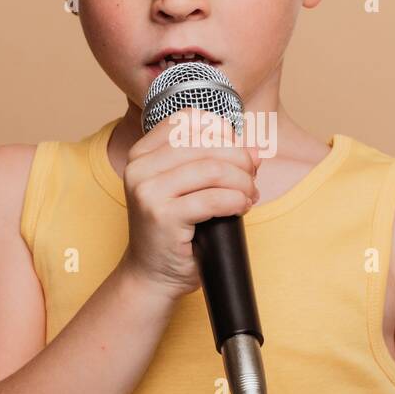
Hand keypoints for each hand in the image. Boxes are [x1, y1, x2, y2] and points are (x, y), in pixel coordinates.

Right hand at [118, 108, 260, 300]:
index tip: (238, 153)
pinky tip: (242, 207)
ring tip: (250, 195)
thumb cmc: (174, 230)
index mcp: (142, 152)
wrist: (151, 274)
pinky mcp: (162, 215)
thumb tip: (255, 151)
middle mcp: (139, 166)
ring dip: (243, 182)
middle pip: (206, 142)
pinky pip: (214, 198)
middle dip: (240, 159)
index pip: (188, 119)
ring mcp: (147, 191)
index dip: (222, 130)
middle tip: (252, 179)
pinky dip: (237, 201)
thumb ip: (212, 161)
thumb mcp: (187, 187)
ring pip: (213, 169)